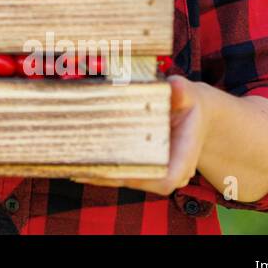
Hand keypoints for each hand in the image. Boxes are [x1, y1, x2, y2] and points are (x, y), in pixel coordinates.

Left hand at [71, 75, 211, 195]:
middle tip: (79, 166)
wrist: (195, 115)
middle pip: (137, 181)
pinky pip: (121, 172)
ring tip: (72, 166)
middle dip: (108, 175)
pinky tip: (79, 164)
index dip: (139, 178)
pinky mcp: (142, 168)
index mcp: (185, 157)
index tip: (113, 171)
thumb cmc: (189, 103)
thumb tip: (175, 86)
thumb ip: (182, 90)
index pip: (164, 179)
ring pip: (125, 179)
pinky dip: (101, 169)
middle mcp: (170, 171)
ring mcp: (155, 172)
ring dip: (100, 175)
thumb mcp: (188, 93)